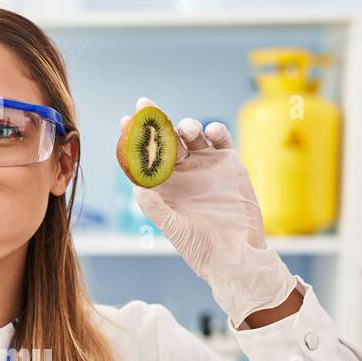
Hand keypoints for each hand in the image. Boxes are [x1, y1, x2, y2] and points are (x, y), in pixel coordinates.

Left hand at [123, 97, 296, 329]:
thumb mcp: (174, 228)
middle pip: (165, 139)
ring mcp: (204, 165)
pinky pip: (220, 138)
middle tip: (145, 106)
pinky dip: (214, 130)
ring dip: (185, 126)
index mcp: (162, 185)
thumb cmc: (200, 247)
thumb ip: (155, 208)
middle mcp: (181, 172)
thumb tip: (136, 186)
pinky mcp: (228, 163)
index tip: (125, 122)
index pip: (144, 157)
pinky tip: (209, 133)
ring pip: (191, 135)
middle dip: (154, 122)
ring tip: (185, 130)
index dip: (134, 140)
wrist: (235, 254)